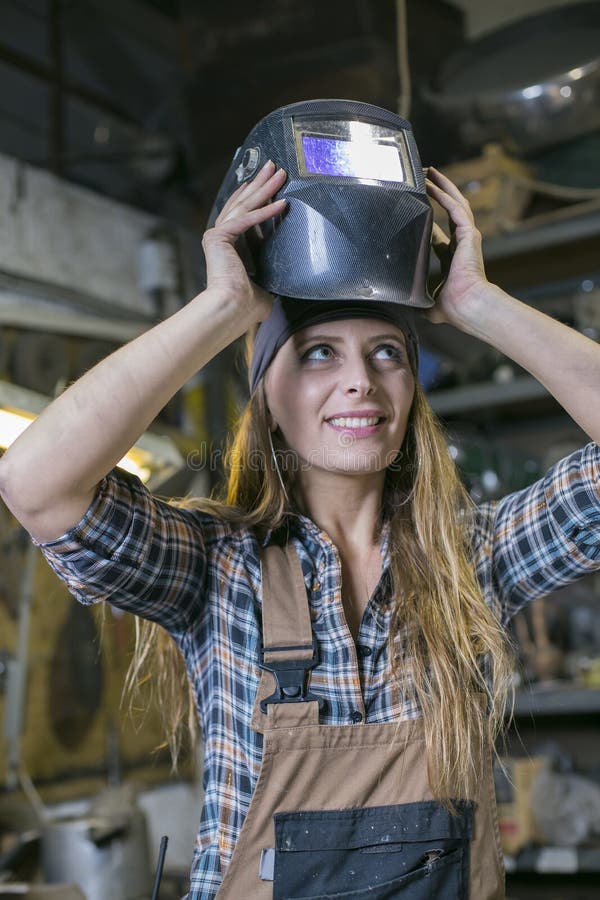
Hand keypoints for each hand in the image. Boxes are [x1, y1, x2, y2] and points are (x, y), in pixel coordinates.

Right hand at [202, 160, 287, 322]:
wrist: (232, 309)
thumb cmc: (246, 305)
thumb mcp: (265, 286)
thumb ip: (272, 277)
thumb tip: (290, 284)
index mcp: (230, 247)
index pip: (244, 214)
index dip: (257, 197)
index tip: (269, 183)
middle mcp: (221, 237)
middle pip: (243, 203)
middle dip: (260, 183)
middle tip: (274, 166)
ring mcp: (217, 235)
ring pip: (244, 205)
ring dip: (263, 188)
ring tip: (278, 172)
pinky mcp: (218, 236)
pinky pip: (246, 219)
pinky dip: (265, 212)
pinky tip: (282, 202)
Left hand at [424, 167, 488, 326]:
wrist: (468, 307)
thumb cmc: (453, 309)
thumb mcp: (427, 303)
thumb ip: (415, 302)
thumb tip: (397, 307)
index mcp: (453, 259)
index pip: (440, 236)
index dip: (428, 223)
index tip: (416, 212)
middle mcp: (461, 245)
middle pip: (450, 211)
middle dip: (438, 193)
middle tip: (425, 178)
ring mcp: (467, 238)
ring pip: (455, 203)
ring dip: (442, 186)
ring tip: (430, 171)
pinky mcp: (469, 234)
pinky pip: (456, 208)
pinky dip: (445, 194)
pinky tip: (433, 183)